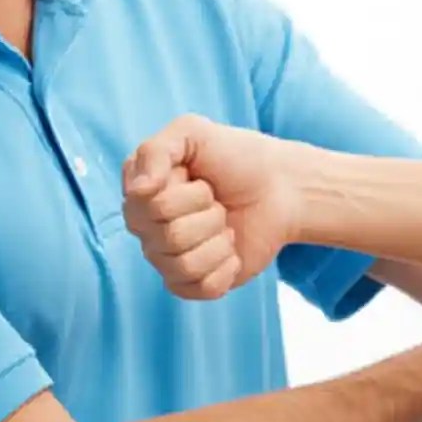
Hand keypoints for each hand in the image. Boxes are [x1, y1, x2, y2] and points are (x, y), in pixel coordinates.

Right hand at [121, 115, 297, 298]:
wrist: (282, 186)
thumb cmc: (236, 158)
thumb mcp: (194, 132)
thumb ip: (156, 150)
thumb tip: (139, 190)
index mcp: (140, 192)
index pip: (146, 204)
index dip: (184, 192)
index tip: (200, 178)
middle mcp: (146, 228)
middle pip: (169, 236)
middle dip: (208, 213)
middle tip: (218, 201)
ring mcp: (168, 258)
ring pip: (185, 265)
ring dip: (218, 240)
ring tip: (226, 224)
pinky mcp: (194, 282)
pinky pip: (201, 288)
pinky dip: (226, 267)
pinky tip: (232, 250)